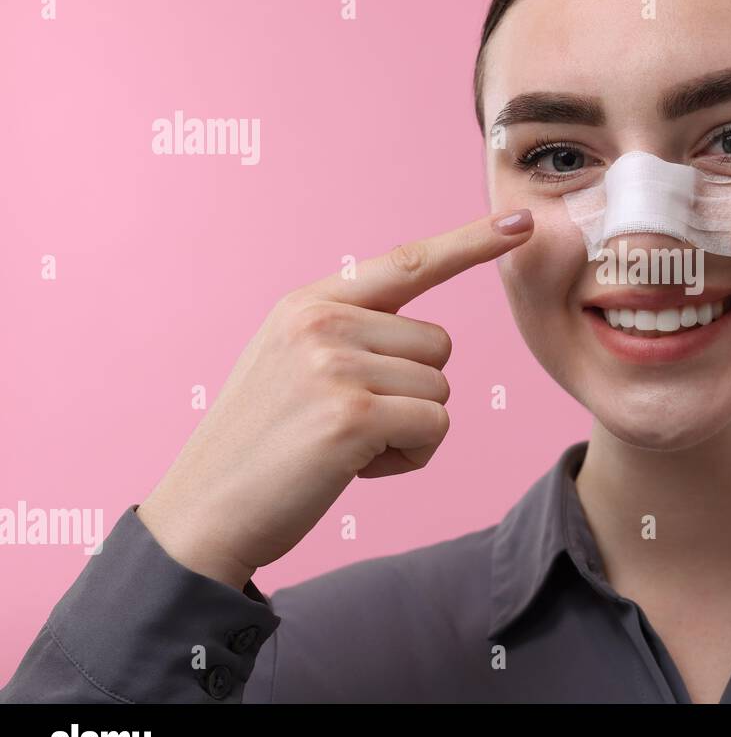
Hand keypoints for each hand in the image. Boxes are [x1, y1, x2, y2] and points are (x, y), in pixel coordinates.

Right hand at [136, 209, 533, 590]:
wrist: (203, 514)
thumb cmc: (262, 448)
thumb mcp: (292, 365)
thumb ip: (350, 335)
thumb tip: (425, 336)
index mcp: (309, 303)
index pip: (408, 262)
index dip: (470, 243)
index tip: (520, 222)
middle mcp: (322, 321)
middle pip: (439, 345)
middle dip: (412, 393)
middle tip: (347, 423)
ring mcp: (334, 364)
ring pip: (440, 389)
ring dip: (409, 430)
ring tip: (343, 446)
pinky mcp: (352, 414)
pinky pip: (434, 427)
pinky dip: (408, 457)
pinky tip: (353, 468)